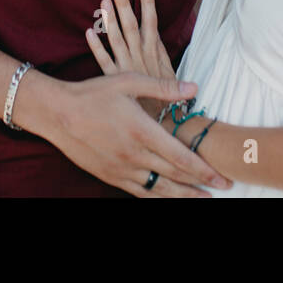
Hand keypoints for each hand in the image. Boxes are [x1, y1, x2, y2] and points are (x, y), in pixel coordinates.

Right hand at [42, 71, 229, 196]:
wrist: (58, 114)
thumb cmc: (94, 94)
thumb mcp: (128, 82)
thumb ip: (163, 88)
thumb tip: (194, 89)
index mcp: (141, 131)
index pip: (180, 157)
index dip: (204, 170)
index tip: (222, 178)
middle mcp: (134, 155)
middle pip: (174, 176)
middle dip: (201, 184)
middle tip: (224, 188)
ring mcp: (121, 169)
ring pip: (159, 189)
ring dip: (183, 196)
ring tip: (203, 200)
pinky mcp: (110, 176)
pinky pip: (139, 192)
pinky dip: (157, 198)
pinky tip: (168, 198)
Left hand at [87, 0, 179, 118]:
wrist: (164, 123)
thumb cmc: (167, 99)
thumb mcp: (169, 73)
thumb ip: (160, 53)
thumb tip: (155, 34)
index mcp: (155, 53)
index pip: (152, 23)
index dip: (148, 4)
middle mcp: (141, 57)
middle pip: (132, 26)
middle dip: (125, 6)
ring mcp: (127, 67)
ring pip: (117, 39)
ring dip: (111, 21)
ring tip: (103, 3)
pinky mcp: (116, 79)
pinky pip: (104, 60)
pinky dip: (97, 47)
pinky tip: (89, 32)